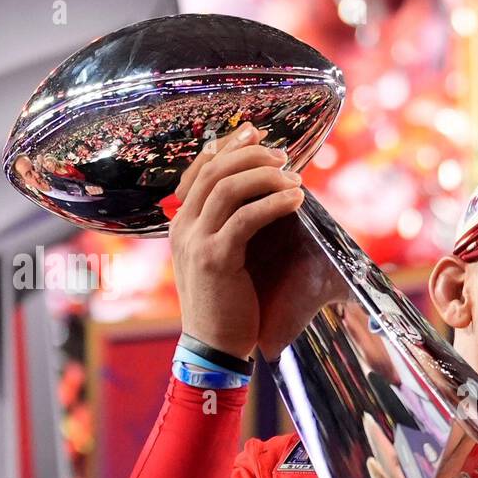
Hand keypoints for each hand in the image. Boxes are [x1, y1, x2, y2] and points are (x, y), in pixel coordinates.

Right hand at [168, 122, 344, 359]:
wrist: (212, 346)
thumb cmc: (226, 303)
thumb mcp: (221, 257)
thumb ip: (229, 227)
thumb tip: (260, 197)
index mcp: (181, 222)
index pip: (201, 169)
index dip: (228, 146)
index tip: (256, 131)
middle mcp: (183, 226)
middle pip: (215, 171)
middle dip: (252, 155)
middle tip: (283, 156)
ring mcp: (196, 241)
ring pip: (229, 188)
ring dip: (266, 176)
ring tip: (295, 179)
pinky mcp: (217, 259)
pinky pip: (247, 218)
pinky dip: (275, 203)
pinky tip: (296, 200)